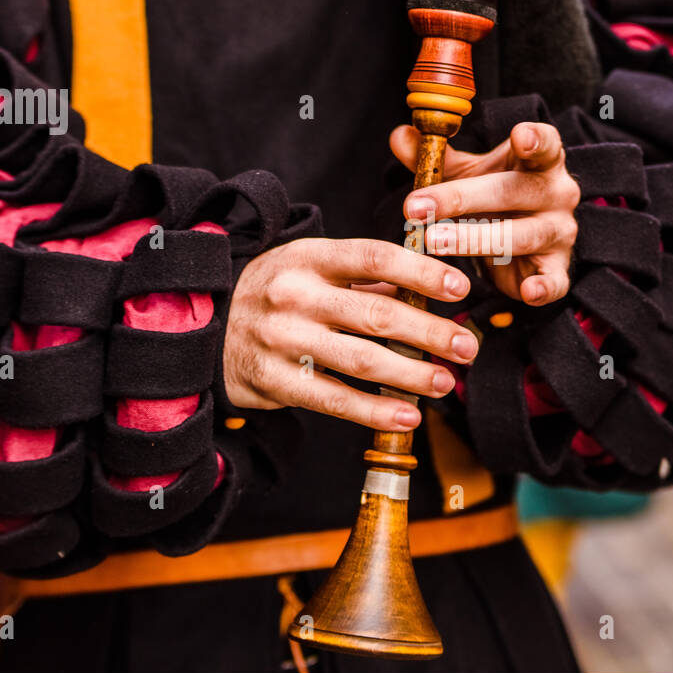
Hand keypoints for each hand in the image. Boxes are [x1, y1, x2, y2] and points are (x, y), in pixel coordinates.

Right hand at [223, 237, 477, 430]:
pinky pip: (334, 400)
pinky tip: (408, 415)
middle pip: (376, 314)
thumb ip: (366, 280)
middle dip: (430, 333)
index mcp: (310, 257)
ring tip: (446, 382)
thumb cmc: (278, 292)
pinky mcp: (273, 381)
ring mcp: (282, 339)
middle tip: (466, 346)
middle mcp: (295, 295)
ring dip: (412, 374)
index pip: (374, 258)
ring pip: (361, 361)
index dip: (421, 272)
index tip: (459, 287)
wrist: (205, 326)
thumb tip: (430, 292)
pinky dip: (375, 411)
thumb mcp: (313, 268)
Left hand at [391, 121, 579, 306]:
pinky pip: (554, 281)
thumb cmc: (494, 198)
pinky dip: (543, 288)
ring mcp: (560, 232)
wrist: (520, 242)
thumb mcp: (465, 173)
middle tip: (416, 207)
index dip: (534, 140)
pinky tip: (527, 293)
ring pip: (522, 235)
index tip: (519, 137)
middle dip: (461, 199)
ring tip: (433, 242)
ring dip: (475, 239)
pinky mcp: (558, 269)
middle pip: (513, 191)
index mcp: (541, 161)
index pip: (545, 143)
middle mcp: (557, 194)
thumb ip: (437, 157)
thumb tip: (400, 136)